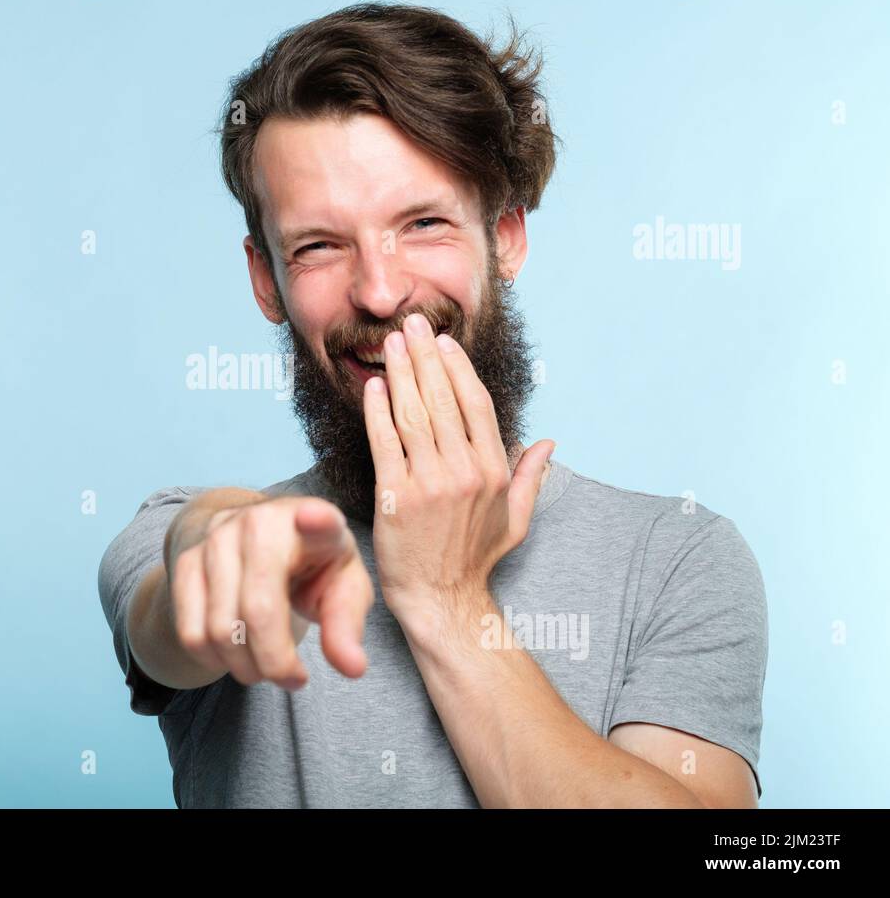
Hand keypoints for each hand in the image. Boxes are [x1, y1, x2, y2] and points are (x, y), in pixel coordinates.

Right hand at [167, 496, 373, 689]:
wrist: (253, 535)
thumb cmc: (310, 563)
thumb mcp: (342, 585)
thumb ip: (346, 625)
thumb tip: (351, 668)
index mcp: (311, 520)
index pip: (316, 517)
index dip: (317, 520)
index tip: (318, 518)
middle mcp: (258, 521)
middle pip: (258, 610)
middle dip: (275, 663)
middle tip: (294, 679)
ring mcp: (215, 538)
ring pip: (219, 630)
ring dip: (245, 668)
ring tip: (266, 668)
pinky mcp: (186, 560)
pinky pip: (191, 633)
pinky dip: (214, 660)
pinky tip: (236, 657)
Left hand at [363, 312, 553, 618]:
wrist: (441, 600)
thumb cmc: (474, 559)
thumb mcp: (515, 520)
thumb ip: (530, 478)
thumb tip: (549, 445)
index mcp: (494, 471)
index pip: (476, 405)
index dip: (458, 368)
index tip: (443, 342)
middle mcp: (465, 472)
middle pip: (443, 400)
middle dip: (425, 356)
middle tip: (412, 323)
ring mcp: (430, 484)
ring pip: (414, 414)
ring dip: (401, 373)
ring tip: (390, 343)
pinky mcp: (396, 497)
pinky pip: (385, 442)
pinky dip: (378, 411)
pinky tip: (374, 387)